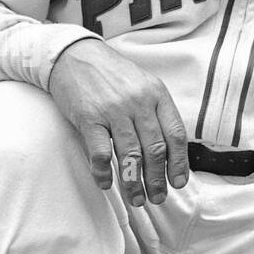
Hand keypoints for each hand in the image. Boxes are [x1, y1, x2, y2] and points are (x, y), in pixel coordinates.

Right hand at [47, 37, 188, 205]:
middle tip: (157, 198)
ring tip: (137, 199)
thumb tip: (171, 151)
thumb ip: (158, 113)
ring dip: (134, 183)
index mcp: (157, 95)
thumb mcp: (144, 85)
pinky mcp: (88, 116)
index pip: (176, 135)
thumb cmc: (112, 75)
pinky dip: (104, 172)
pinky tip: (106, 184)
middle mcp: (138, 102)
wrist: (74, 54)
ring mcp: (113, 110)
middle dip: (157, 179)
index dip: (179, 163)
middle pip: (155, 149)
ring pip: (130, 155)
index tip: (178, 183)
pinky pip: (100, 152)